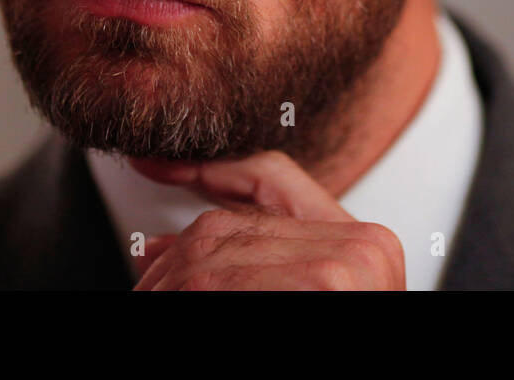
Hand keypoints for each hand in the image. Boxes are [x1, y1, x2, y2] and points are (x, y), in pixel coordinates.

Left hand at [130, 150, 404, 289]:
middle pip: (231, 226)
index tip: (155, 163)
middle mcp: (361, 249)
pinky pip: (217, 284)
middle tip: (149, 282)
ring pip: (213, 253)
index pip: (272, 176)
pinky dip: (185, 290)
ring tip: (157, 295)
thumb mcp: (298, 285)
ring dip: (171, 282)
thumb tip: (155, 247)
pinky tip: (167, 295)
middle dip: (177, 256)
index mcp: (364, 245)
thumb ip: (253, 257)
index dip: (210, 166)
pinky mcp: (325, 288)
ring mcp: (344, 272)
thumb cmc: (321, 351)